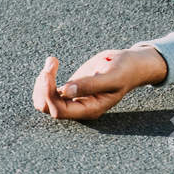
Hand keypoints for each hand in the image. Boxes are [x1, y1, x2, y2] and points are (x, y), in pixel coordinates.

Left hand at [32, 46, 166, 121]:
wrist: (131, 64)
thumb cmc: (126, 70)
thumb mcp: (113, 76)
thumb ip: (91, 85)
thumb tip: (66, 91)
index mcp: (91, 109)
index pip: (59, 110)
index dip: (49, 94)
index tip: (49, 73)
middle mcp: (80, 108)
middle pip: (48, 107)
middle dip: (43, 87)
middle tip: (51, 64)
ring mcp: (74, 99)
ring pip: (44, 100)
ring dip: (42, 82)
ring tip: (51, 62)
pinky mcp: (70, 89)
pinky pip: (48, 91)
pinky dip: (46, 77)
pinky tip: (53, 63)